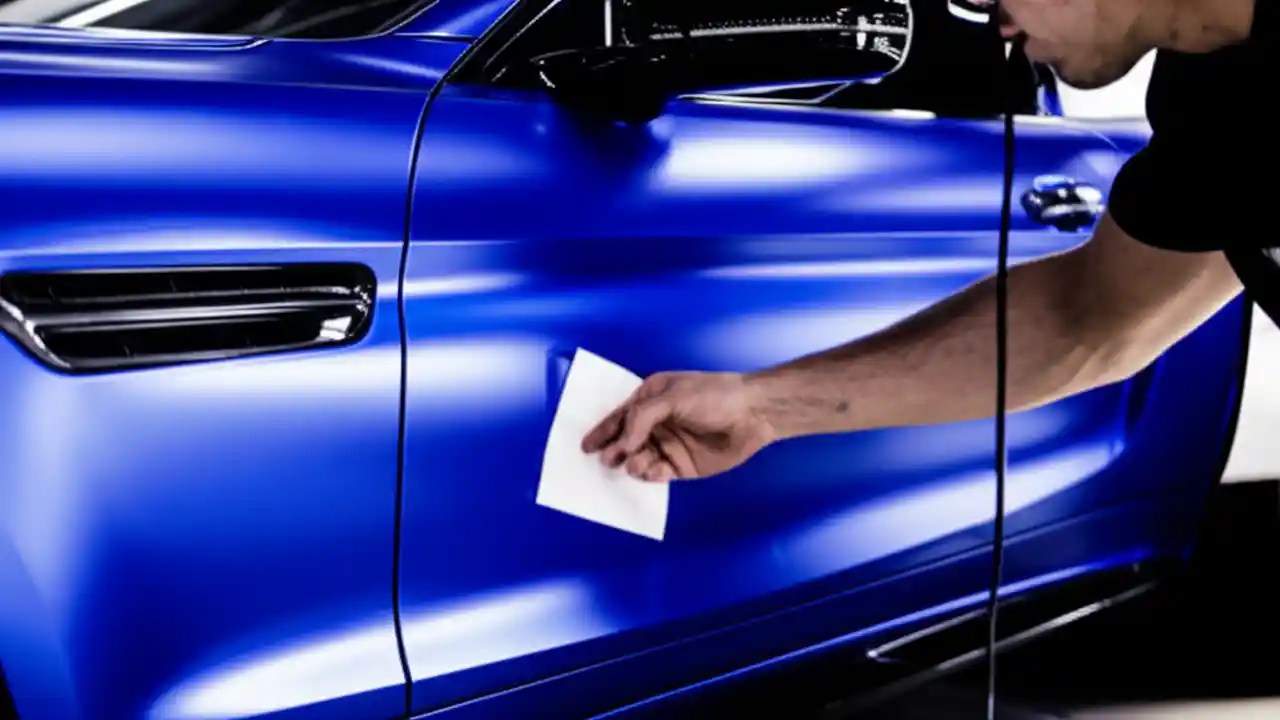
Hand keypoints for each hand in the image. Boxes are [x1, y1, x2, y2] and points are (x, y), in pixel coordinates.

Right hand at [581, 371, 775, 481]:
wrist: (753, 414)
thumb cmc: (713, 396)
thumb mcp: (673, 396)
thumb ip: (643, 417)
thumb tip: (623, 443)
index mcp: (650, 400)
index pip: (619, 417)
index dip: (602, 431)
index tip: (585, 446)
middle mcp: (654, 424)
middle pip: (624, 441)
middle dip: (613, 450)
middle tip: (608, 458)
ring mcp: (666, 446)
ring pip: (636, 460)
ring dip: (631, 463)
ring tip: (635, 462)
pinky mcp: (680, 467)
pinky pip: (655, 474)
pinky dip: (649, 475)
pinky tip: (651, 470)